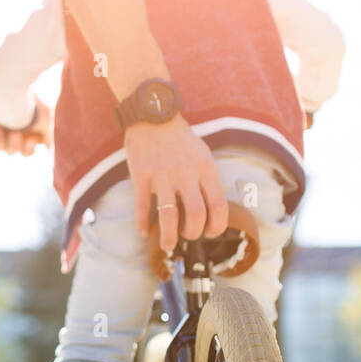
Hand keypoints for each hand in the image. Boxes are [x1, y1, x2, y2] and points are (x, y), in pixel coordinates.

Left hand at [0, 50, 50, 155]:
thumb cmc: (23, 97)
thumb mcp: (45, 114)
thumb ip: (53, 133)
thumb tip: (58, 149)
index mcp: (36, 128)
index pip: (43, 145)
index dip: (46, 150)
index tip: (48, 149)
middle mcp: (21, 133)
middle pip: (27, 151)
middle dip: (29, 149)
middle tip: (30, 140)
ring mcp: (5, 136)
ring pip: (12, 151)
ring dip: (15, 145)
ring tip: (15, 134)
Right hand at [125, 116, 227, 253]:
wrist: (152, 115)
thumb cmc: (180, 138)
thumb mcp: (203, 153)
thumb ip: (208, 179)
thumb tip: (213, 208)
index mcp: (205, 168)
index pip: (219, 205)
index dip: (217, 225)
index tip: (211, 233)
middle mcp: (186, 173)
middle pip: (196, 214)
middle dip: (193, 233)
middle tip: (188, 236)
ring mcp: (162, 175)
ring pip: (169, 216)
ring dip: (169, 237)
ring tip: (168, 246)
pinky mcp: (141, 175)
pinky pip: (142, 206)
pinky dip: (142, 224)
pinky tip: (144, 233)